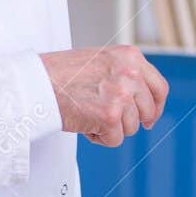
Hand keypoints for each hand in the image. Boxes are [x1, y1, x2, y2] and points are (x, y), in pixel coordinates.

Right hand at [40, 45, 168, 146]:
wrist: (36, 82)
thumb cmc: (61, 73)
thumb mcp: (102, 61)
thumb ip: (124, 74)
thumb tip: (142, 99)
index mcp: (130, 57)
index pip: (159, 87)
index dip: (156, 107)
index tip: (150, 118)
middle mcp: (131, 73)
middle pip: (148, 111)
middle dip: (131, 120)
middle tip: (110, 120)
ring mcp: (122, 94)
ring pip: (131, 127)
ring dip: (111, 128)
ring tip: (89, 114)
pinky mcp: (110, 116)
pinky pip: (114, 139)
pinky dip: (98, 137)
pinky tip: (84, 123)